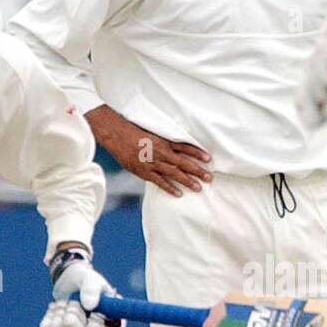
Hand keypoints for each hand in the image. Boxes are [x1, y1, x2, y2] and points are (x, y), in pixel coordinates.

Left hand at [40, 247, 124, 326]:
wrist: (70, 283)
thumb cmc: (88, 283)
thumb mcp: (93, 280)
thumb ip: (93, 289)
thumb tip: (89, 305)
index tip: (91, 316)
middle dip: (75, 318)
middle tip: (74, 303)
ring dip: (62, 314)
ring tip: (65, 303)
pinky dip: (51, 315)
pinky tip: (57, 308)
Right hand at [87, 106, 210, 196]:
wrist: (116, 135)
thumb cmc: (133, 132)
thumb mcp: (152, 133)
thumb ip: (164, 141)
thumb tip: (176, 147)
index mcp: (164, 141)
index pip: (184, 147)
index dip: (197, 152)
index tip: (208, 158)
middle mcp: (161, 152)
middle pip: (183, 162)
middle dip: (197, 170)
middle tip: (209, 178)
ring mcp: (153, 163)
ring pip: (174, 173)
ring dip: (187, 181)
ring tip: (199, 188)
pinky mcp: (144, 171)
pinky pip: (159, 181)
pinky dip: (169, 188)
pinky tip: (179, 194)